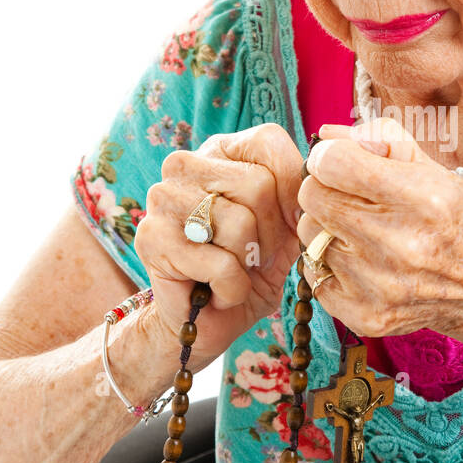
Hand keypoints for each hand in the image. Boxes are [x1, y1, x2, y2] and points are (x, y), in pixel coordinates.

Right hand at [133, 123, 303, 361]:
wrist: (207, 321)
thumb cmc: (249, 269)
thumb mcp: (287, 230)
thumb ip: (299, 201)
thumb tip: (311, 187)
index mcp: (220, 151)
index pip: (268, 141)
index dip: (291, 189)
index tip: (289, 224)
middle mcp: (184, 164)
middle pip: (259, 184)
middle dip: (271, 235)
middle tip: (254, 257)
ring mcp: (162, 198)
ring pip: (239, 223)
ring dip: (249, 264)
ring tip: (233, 272)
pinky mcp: (152, 238)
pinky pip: (221, 264)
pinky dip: (232, 289)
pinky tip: (215, 291)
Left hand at [295, 117, 462, 342]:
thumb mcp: (440, 171)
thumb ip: (383, 142)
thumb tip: (327, 132)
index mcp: (421, 198)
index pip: (332, 163)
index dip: (330, 156)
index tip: (342, 163)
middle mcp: (398, 243)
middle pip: (313, 197)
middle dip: (326, 188)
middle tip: (353, 197)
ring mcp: (380, 285)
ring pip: (311, 235)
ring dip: (329, 228)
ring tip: (363, 232)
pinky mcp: (367, 315)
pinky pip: (315, 274)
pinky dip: (331, 265)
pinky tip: (363, 263)